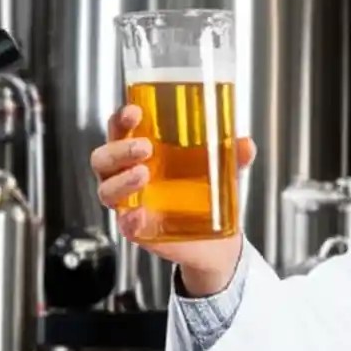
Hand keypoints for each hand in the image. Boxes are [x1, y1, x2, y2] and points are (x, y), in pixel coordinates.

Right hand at [91, 104, 255, 295]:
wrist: (217, 240)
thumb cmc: (208, 195)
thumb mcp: (224, 170)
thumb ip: (234, 156)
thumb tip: (246, 144)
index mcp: (142, 152)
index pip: (120, 129)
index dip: (120, 119)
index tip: (134, 111)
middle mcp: (129, 175)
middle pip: (103, 158)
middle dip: (119, 149)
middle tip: (145, 147)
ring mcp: (130, 203)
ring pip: (106, 189)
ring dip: (121, 181)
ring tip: (143, 175)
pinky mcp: (137, 230)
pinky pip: (123, 224)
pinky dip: (129, 219)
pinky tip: (140, 214)